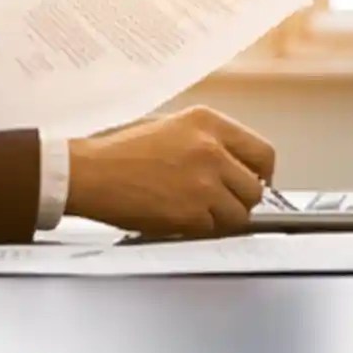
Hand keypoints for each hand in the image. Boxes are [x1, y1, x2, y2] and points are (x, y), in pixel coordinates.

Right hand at [65, 106, 275, 236]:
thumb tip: (234, 165)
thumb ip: (207, 141)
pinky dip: (202, 230)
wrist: (90, 173)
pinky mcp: (191, 212)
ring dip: (223, 219)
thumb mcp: (170, 126)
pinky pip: (214, 230)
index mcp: (209, 122)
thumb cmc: (119, 151)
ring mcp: (204, 182)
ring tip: (197, 212)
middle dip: (241, 200)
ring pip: (239, 214)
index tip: (254, 182)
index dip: (261, 174)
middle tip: (222, 203)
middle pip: (255, 188)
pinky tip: (181, 218)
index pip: (262, 152)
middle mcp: (212, 149)